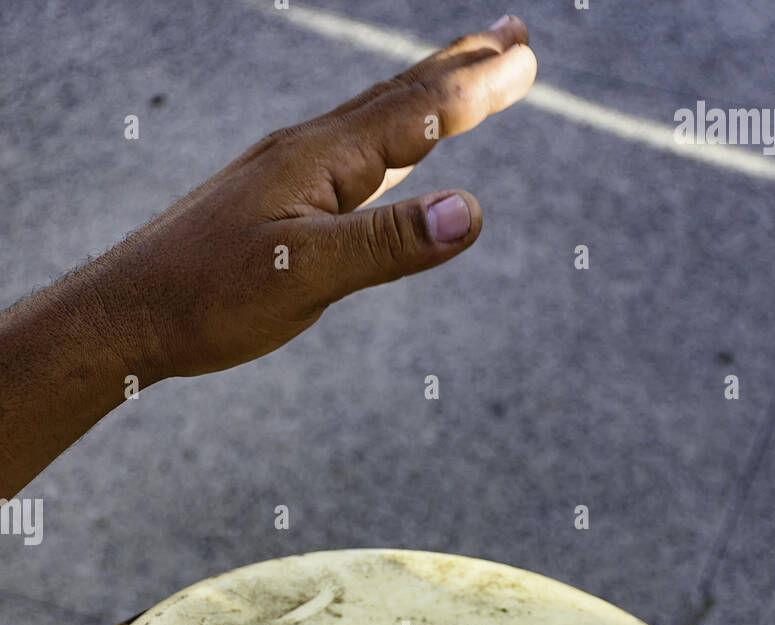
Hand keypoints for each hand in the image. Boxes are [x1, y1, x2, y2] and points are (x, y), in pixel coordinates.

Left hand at [94, 15, 537, 378]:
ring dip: (426, 92)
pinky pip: (349, 150)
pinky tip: (386, 147)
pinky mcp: (273, 200)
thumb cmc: (206, 299)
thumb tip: (472, 212)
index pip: (414, 110)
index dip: (476, 87)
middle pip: (397, 95)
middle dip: (461, 65)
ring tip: (464, 74)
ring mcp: (286, 172)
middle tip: (515, 37)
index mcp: (318, 160)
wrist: (125, 314)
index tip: (527, 59)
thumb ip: (387, 244)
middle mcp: (304, 151)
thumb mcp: (304, 276)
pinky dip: (388, 131)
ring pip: (373, 119)